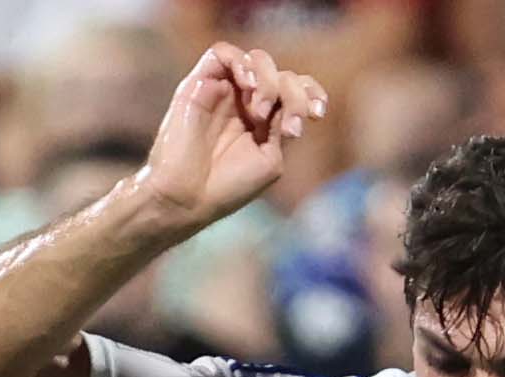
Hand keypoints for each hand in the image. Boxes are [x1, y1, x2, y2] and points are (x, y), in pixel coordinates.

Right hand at [134, 44, 326, 230]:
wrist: (186, 197)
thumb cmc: (227, 187)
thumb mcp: (271, 159)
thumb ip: (284, 126)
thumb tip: (294, 102)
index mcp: (266, 121)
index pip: (296, 90)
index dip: (312, 93)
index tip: (318, 113)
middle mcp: (246, 102)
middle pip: (281, 74)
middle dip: (293, 94)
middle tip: (286, 127)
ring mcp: (223, 91)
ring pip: (256, 59)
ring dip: (269, 81)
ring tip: (260, 112)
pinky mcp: (199, 83)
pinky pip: (222, 52)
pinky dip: (241, 63)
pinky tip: (247, 85)